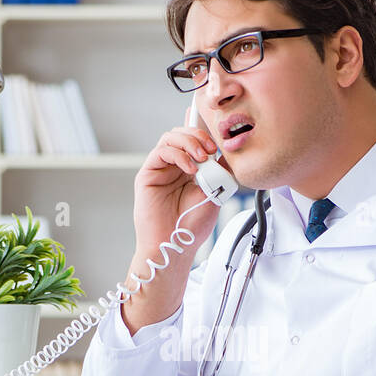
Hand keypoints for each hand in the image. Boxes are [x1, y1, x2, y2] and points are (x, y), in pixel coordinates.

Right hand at [134, 122, 231, 260]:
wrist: (175, 244)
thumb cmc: (191, 225)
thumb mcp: (214, 194)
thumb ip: (219, 172)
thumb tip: (227, 152)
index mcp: (189, 169)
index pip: (193, 141)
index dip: (201, 130)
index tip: (216, 131)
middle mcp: (173, 166)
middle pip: (181, 134)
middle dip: (199, 135)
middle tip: (212, 149)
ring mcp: (160, 169)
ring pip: (170, 137)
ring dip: (189, 142)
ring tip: (202, 158)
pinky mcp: (148, 174)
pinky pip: (161, 151)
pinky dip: (178, 155)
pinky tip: (190, 169)